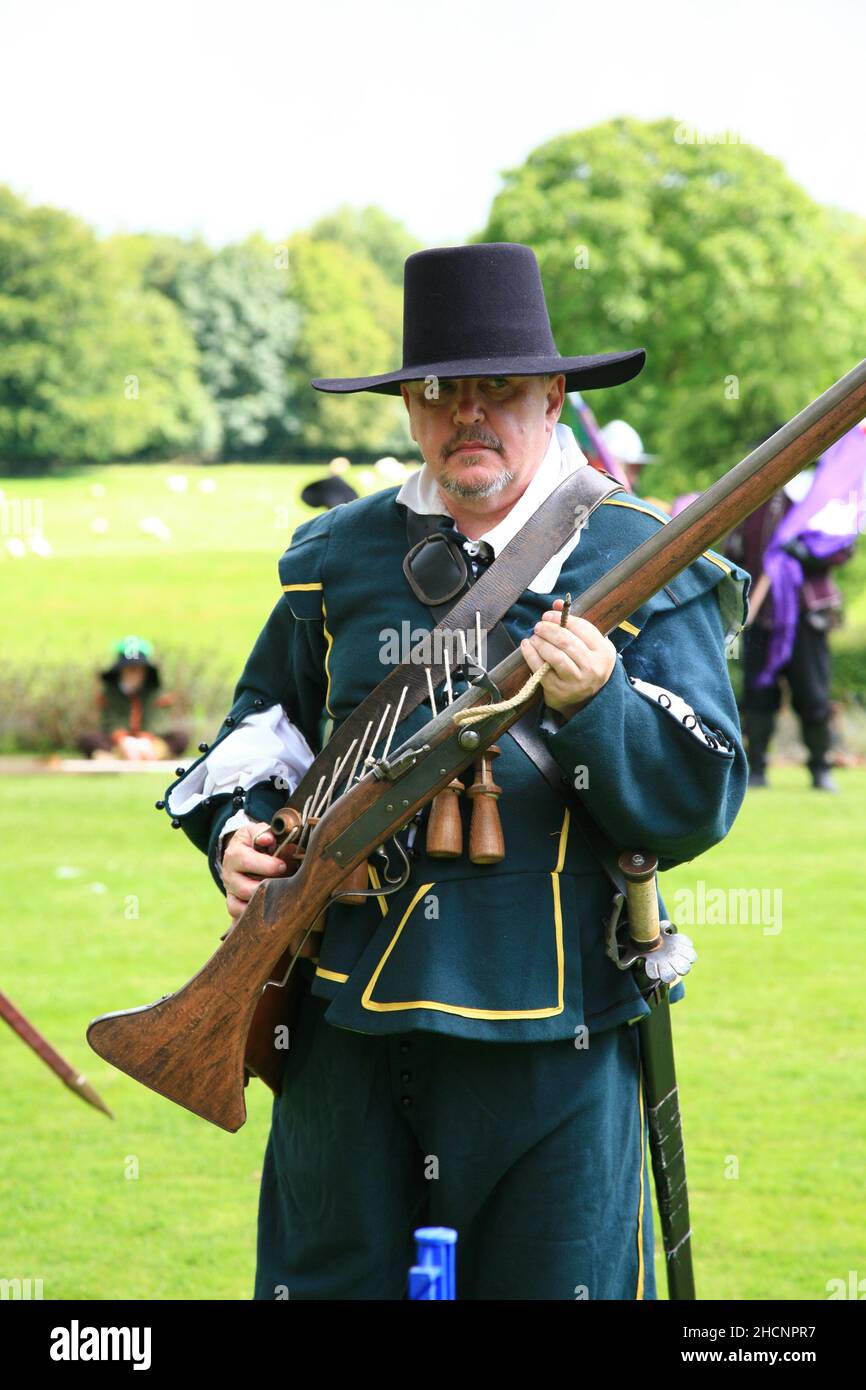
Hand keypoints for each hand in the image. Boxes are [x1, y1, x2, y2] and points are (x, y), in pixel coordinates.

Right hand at [221, 820, 286, 921]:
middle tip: (282, 883)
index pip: (246, 861)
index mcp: (234, 853)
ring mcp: (230, 890)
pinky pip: (237, 914)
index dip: (266, 865)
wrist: (243, 850)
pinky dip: (250, 915)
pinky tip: (266, 910)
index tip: (282, 866)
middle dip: (266, 887)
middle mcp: (229, 873)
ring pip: (240, 905)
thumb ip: (263, 832)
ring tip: (276, 895)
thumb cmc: (256, 841)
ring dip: (260, 902)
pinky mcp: (233, 902)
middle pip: (244, 888)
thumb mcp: (258, 831)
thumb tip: (268, 839)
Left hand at [520, 600, 615, 718]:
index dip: (562, 618)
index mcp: (603, 652)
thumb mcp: (590, 645)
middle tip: (538, 626)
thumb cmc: (587, 666)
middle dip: (548, 629)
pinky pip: (542, 669)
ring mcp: (576, 681)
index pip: (582, 628)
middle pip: (567, 641)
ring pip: (555, 655)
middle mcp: (593, 667)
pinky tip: (527, 646)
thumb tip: (556, 603)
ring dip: (540, 642)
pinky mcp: (559, 690)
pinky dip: (531, 655)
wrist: (586, 700)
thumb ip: (575, 624)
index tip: (548, 614)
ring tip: (534, 636)